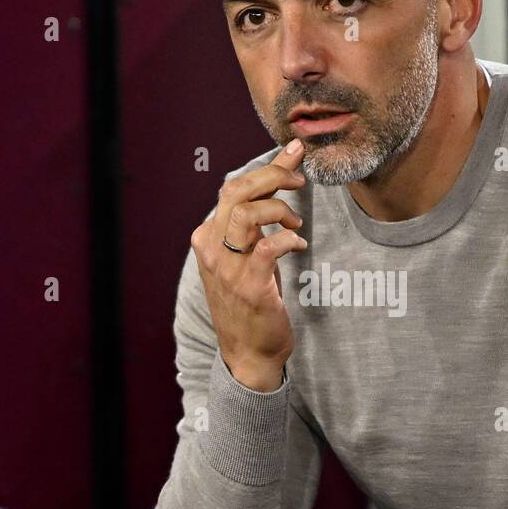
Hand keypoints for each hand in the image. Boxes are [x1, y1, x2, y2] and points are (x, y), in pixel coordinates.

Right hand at [190, 138, 307, 389]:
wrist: (248, 353)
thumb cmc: (251, 301)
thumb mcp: (244, 256)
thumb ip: (252, 223)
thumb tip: (276, 181)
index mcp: (207, 238)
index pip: (232, 189)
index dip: (266, 168)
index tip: (294, 155)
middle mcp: (212, 250)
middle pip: (236, 192)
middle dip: (273, 176)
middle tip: (300, 180)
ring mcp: (228, 269)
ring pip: (247, 213)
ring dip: (279, 208)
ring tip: (295, 222)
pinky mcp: (250, 286)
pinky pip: (268, 247)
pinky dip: (288, 239)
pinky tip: (298, 244)